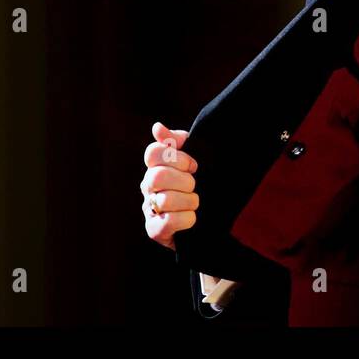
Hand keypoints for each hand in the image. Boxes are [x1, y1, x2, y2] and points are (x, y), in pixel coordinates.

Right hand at [141, 121, 199, 250]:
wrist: (210, 219)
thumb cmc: (200, 183)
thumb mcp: (195, 158)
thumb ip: (178, 141)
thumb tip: (157, 127)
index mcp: (155, 166)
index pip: (153, 153)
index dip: (176, 157)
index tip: (194, 166)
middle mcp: (147, 186)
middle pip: (158, 176)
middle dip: (184, 181)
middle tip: (195, 186)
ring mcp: (149, 208)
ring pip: (165, 200)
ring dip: (189, 201)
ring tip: (196, 203)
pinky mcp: (154, 230)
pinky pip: (167, 223)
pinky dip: (186, 220)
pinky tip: (193, 218)